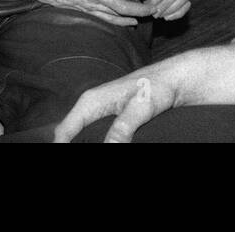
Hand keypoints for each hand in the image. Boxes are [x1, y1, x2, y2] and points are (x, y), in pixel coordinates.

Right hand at [27, 0, 153, 26]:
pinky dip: (120, 22)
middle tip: (154, 8)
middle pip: (125, 7)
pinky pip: (107, 20)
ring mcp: (92, 6)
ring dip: (134, 17)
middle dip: (142, 9)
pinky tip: (130, 22)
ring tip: (147, 15)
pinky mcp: (87, 12)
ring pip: (117, 16)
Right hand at [54, 66, 179, 142]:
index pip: (64, 130)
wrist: (173, 80)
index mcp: (92, 101)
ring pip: (82, 135)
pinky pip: (95, 136)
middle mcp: (92, 107)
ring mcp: (101, 113)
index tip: (64, 154)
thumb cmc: (157, 87)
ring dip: (83, 145)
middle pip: (70, 134)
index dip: (60, 146)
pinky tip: (103, 147)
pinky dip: (94, 144)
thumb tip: (109, 146)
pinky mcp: (112, 120)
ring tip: (86, 149)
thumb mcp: (141, 107)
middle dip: (71, 146)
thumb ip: (123, 127)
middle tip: (79, 154)